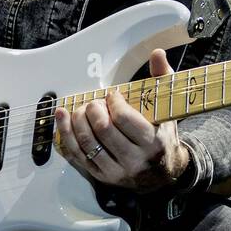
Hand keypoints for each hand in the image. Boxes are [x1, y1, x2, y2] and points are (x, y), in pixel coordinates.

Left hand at [55, 48, 190, 194]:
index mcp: (152, 143)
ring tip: (80, 109)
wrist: (164, 173)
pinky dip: (66, 135)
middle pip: (103, 130)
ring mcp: (116, 171)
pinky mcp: (101, 176)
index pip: (124, 119)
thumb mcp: (167, 108)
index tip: (113, 95)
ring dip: (77, 120)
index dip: (113, 102)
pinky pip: (77, 155)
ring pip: (87, 143)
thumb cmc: (163, 136)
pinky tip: (62, 119)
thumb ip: (162, 79)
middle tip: (94, 102)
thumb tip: (156, 53)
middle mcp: (134, 160)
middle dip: (93, 109)